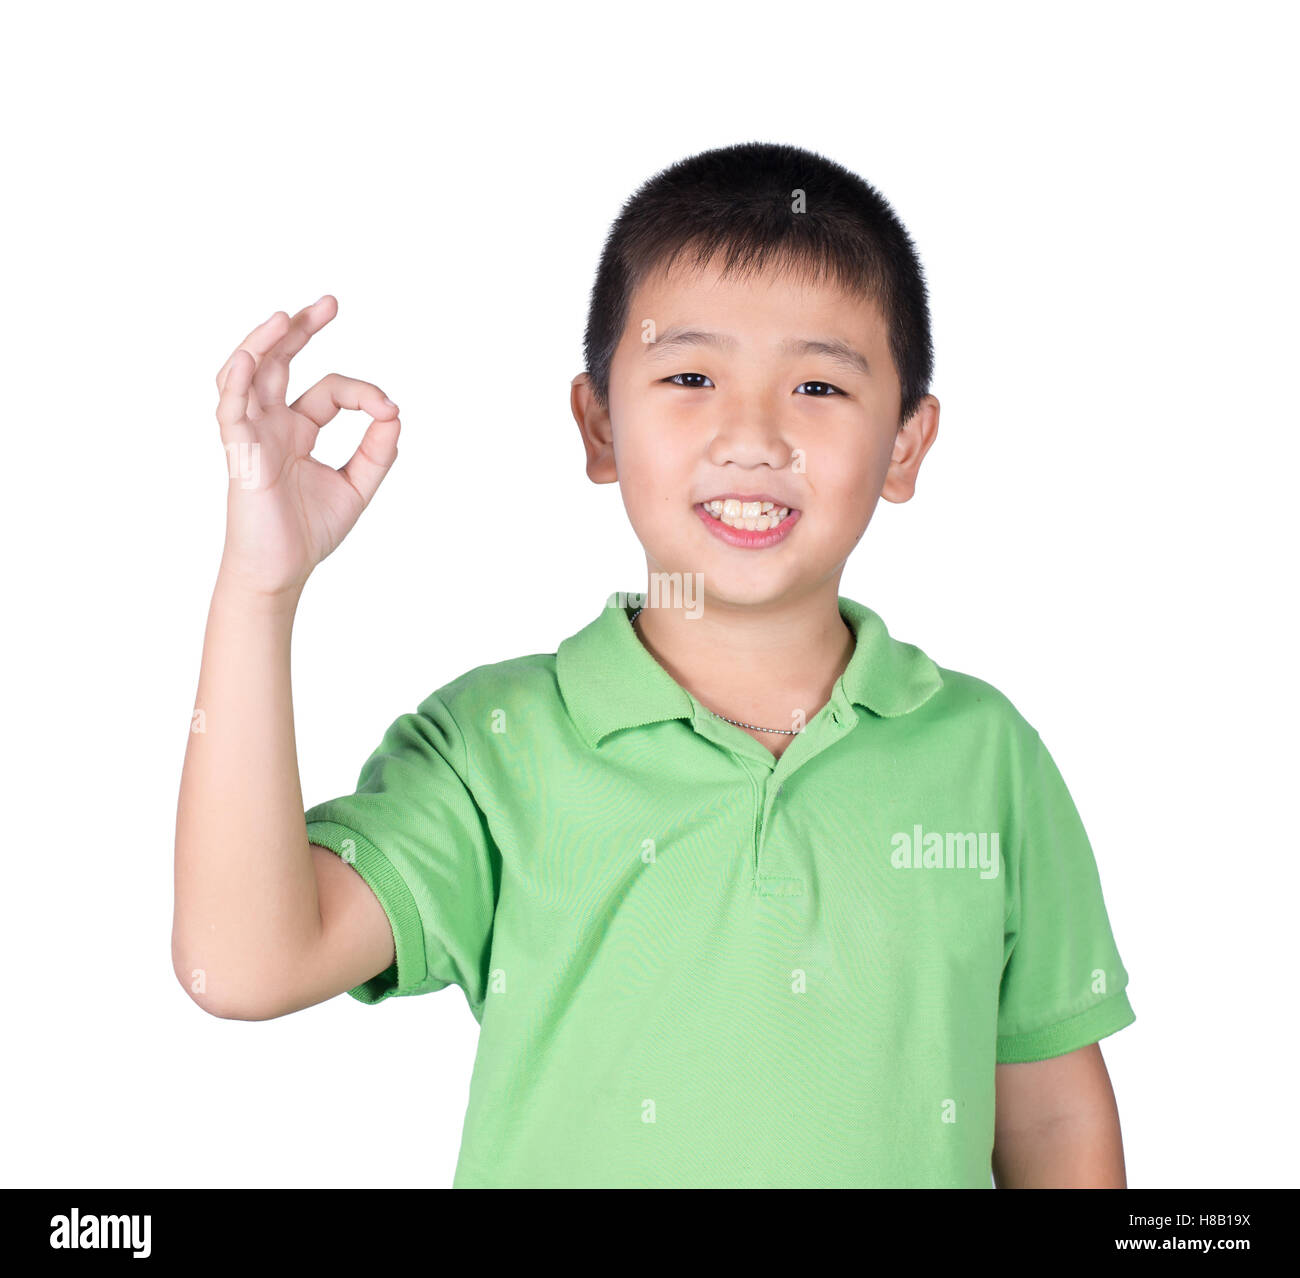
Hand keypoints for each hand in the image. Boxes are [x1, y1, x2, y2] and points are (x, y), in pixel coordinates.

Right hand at [214, 295, 400, 597]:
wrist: (281, 572)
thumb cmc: (308, 532)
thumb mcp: (357, 485)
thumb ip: (377, 450)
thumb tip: (393, 412)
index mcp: (298, 429)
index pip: (330, 390)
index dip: (363, 393)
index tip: (389, 410)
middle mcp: (272, 424)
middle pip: (279, 362)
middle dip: (301, 331)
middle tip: (330, 303)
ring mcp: (252, 434)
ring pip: (248, 373)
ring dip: (262, 343)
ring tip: (285, 317)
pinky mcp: (239, 451)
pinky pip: (230, 407)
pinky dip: (238, 379)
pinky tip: (252, 356)